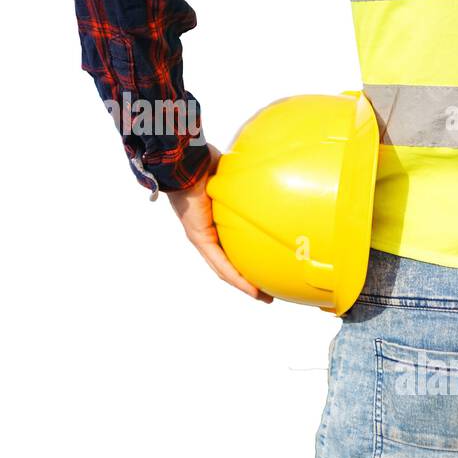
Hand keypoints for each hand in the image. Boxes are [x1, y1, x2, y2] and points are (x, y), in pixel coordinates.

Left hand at [166, 145, 272, 302]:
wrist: (187, 160)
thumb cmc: (205, 161)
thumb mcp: (232, 177)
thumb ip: (246, 182)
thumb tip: (270, 174)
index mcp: (212, 219)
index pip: (230, 245)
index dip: (246, 260)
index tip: (265, 268)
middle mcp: (205, 231)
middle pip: (227, 263)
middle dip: (248, 280)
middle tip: (267, 291)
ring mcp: (201, 236)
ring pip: (224, 269)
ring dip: (245, 285)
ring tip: (264, 297)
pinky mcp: (200, 237)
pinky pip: (221, 264)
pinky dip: (237, 278)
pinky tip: (253, 290)